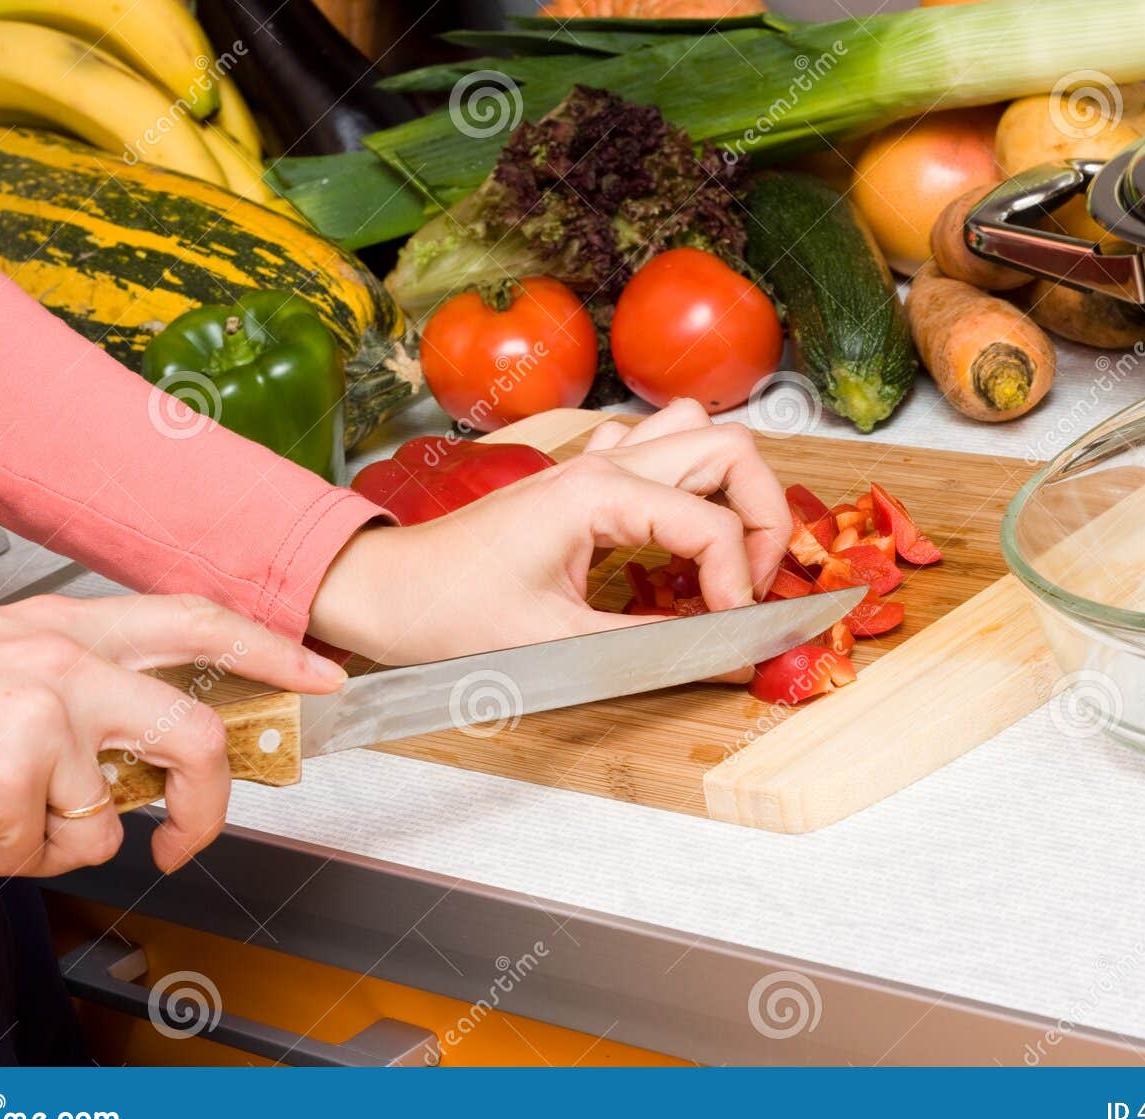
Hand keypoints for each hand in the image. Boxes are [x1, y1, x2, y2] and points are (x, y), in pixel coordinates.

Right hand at [0, 595, 344, 876]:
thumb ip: (70, 693)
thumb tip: (124, 759)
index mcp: (61, 627)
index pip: (194, 619)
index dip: (268, 648)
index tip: (320, 673)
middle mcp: (64, 659)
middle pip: (192, 734)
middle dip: (206, 804)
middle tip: (181, 840)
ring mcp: (42, 711)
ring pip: (103, 818)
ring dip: (46, 846)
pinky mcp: (11, 769)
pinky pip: (37, 850)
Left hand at [309, 400, 791, 665]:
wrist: (382, 593)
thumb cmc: (447, 612)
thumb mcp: (555, 646)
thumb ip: (653, 649)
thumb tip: (730, 659)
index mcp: (597, 493)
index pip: (712, 524)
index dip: (739, 585)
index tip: (732, 635)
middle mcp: (602, 463)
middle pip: (730, 449)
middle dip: (762, 516)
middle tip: (749, 586)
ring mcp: (591, 463)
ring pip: (698, 434)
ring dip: (729, 488)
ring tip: (724, 558)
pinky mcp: (579, 480)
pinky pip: (655, 453)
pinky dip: (685, 487)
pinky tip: (672, 542)